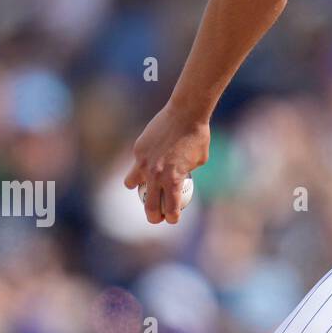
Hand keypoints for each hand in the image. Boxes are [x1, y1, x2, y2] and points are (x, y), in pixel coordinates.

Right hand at [124, 101, 209, 223]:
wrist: (185, 113)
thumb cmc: (198, 136)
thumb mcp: (200, 160)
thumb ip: (186, 172)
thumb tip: (182, 178)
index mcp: (173, 180)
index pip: (170, 208)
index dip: (171, 217)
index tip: (172, 219)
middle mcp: (155, 175)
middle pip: (149, 205)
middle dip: (153, 215)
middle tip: (156, 217)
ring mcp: (143, 162)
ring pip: (132, 183)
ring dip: (139, 188)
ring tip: (144, 188)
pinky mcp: (138, 150)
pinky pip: (137, 162)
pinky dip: (142, 164)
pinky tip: (150, 160)